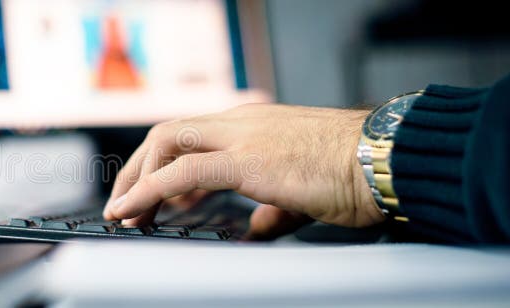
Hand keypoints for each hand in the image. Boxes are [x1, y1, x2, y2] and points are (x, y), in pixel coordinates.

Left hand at [102, 103, 384, 238]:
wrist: (386, 160)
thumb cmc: (354, 172)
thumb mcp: (301, 192)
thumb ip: (271, 209)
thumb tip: (255, 228)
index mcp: (252, 125)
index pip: (190, 133)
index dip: (162, 164)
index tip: (150, 194)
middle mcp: (241, 123)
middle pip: (168, 134)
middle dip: (138, 168)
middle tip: (125, 203)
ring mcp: (242, 136)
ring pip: (166, 144)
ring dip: (137, 179)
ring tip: (124, 212)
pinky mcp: (247, 159)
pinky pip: (182, 171)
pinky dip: (150, 190)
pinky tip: (136, 210)